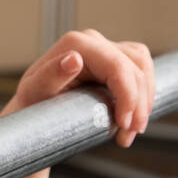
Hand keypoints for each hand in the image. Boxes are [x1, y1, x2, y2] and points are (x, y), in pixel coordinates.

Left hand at [2, 30, 154, 147]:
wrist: (35, 109)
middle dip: (138, 105)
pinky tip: (133, 118)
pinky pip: (142, 71)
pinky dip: (143, 96)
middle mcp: (93, 40)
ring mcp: (106, 47)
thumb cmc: (32, 102)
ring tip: (130, 131)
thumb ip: (51, 75)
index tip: (123, 124)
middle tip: (128, 136)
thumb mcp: (35, 92)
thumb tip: (73, 59)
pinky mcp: (116, 58)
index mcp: (76, 44)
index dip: (128, 96)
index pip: (117, 66)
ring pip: (143, 67)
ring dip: (145, 101)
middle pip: (136, 67)